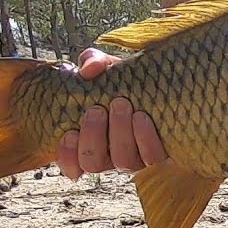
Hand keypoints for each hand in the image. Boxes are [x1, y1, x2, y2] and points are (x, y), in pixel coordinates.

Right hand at [55, 49, 166, 180]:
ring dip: (120, 134)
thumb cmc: (124, 80)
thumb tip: (89, 70)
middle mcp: (109, 157)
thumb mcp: (105, 67)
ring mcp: (134, 159)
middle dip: (93, 137)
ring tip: (121, 104)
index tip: (70, 133)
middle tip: (97, 109)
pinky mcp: (157, 155)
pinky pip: (151, 158)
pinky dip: (145, 138)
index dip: (67, 156)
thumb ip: (92, 62)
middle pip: (94, 163)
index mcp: (88, 142)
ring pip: (122, 161)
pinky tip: (142, 117)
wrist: (160, 83)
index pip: (71, 165)